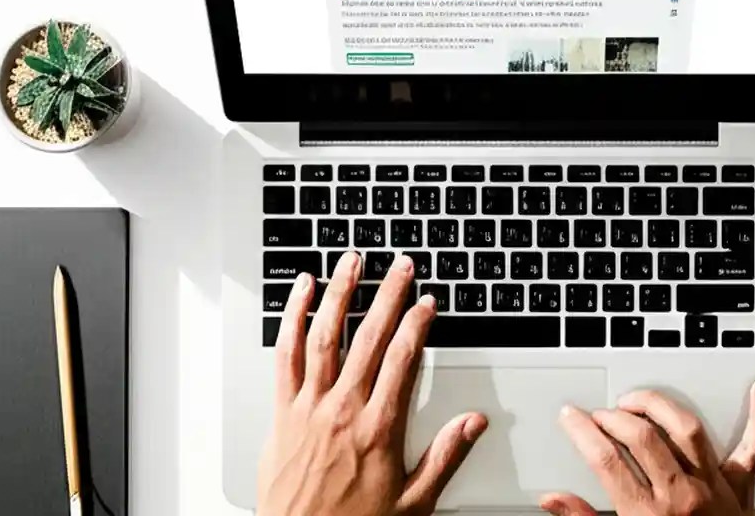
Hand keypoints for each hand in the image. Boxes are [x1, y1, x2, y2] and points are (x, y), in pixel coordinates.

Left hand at [258, 252, 487, 515]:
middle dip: (389, 295)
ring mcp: (308, 407)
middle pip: (369, 337)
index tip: (428, 302)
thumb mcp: (413, 502)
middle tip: (402, 267)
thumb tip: (474, 424)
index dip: (418, 324)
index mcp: (379, 429)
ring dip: (341, 294)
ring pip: (325, 336)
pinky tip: (302, 292)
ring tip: (353, 262)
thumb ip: (445, 457)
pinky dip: (292, 318)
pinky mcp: (281, 412)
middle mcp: (342, 410)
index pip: (403, 359)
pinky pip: (285, 354)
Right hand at [542, 379, 754, 515]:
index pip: (606, 460)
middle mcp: (682, 496)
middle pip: (643, 436)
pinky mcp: (741, 488)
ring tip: (639, 401)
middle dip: (615, 416)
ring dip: (661, 406)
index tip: (571, 418)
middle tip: (602, 414)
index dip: (582, 432)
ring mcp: (714, 488)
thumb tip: (555, 500)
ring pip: (688, 429)